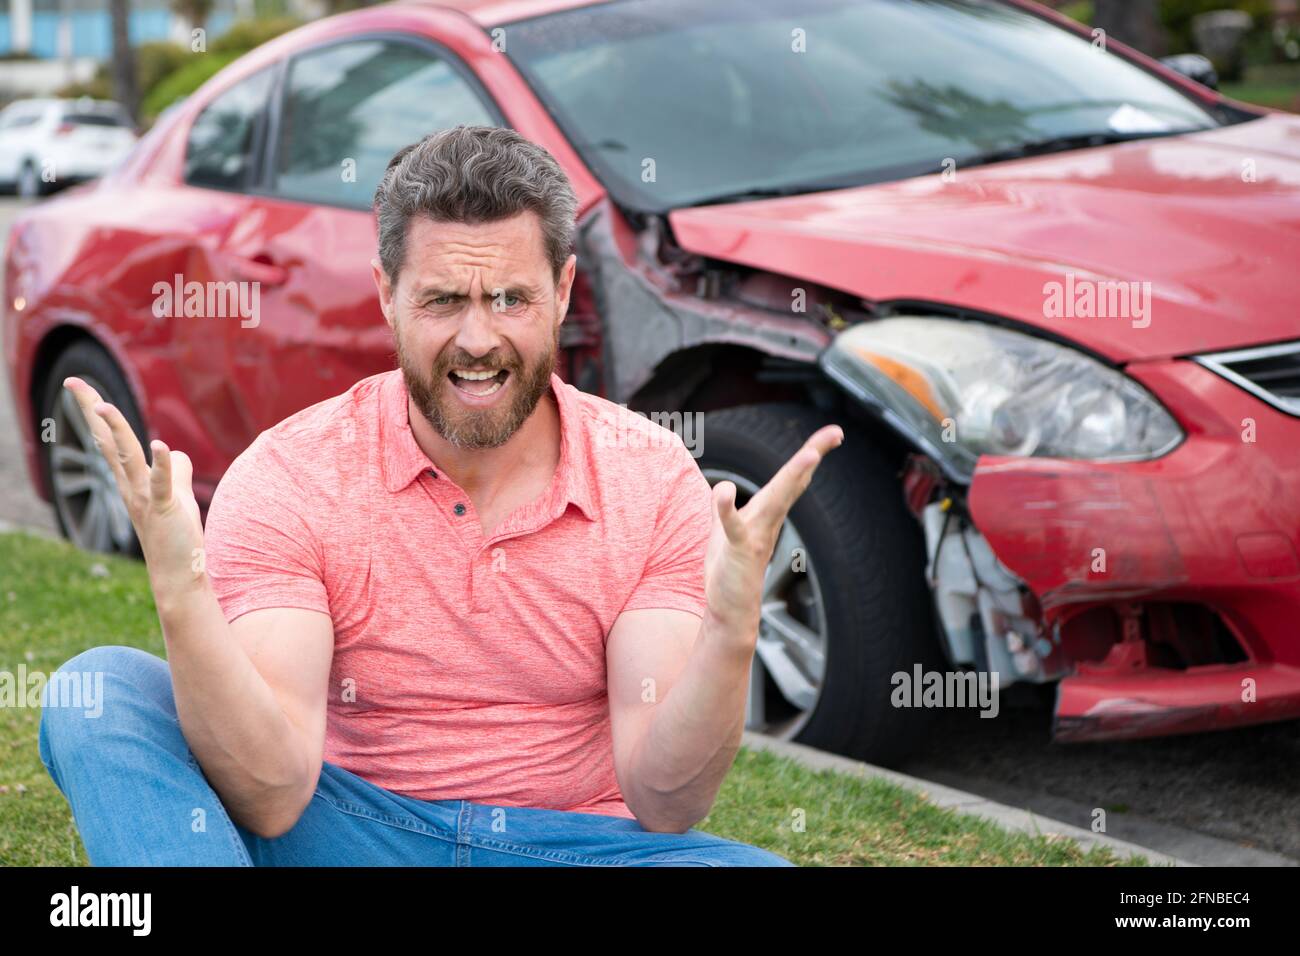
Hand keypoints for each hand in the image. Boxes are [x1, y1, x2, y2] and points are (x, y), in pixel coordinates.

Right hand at [62, 377, 203, 596]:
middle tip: (71, 382)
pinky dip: (160, 463)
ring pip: (126, 457)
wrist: (178, 573)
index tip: (78, 386)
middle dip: (91, 409)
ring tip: (103, 406)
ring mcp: (144, 497)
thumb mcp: (177, 495)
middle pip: (107, 441)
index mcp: (130, 481)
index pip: (108, 440)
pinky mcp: (164, 507)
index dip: (94, 412)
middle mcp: (130, 486)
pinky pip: (160, 482)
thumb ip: (175, 471)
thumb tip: (175, 452)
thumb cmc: (177, 535)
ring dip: (115, 431)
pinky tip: (159, 445)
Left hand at [704, 423, 843, 647]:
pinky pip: (734, 526)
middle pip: (792, 481)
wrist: (730, 610)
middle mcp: (769, 519)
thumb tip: (724, 490)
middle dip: (811, 455)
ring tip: (810, 455)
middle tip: (834, 434)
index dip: (811, 453)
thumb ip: (726, 509)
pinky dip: (728, 509)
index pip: (792, 477)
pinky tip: (724, 491)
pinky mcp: (738, 549)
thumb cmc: (730, 569)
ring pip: (776, 500)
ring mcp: (756, 534)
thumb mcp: (727, 530)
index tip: (833, 433)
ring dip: (791, 477)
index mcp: (768, 511)